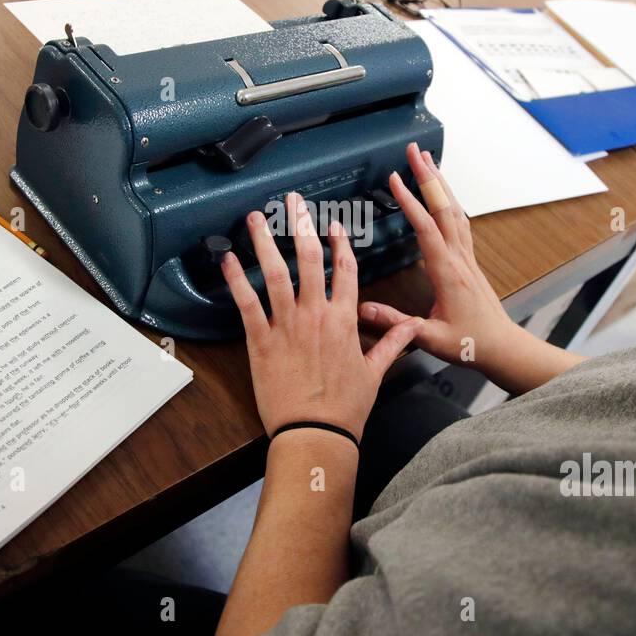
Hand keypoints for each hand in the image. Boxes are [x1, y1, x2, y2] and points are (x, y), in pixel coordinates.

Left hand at [221, 191, 421, 439]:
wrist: (316, 433)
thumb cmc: (345, 409)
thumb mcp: (374, 374)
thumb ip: (390, 344)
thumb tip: (408, 328)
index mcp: (345, 320)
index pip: (345, 270)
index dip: (339, 243)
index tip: (333, 224)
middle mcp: (316, 315)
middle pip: (309, 259)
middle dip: (301, 225)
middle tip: (293, 201)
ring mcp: (287, 326)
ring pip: (275, 273)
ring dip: (265, 242)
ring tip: (256, 217)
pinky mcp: (261, 341)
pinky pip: (246, 304)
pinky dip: (236, 280)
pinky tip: (227, 259)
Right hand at [359, 143, 530, 389]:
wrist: (503, 347)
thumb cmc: (470, 344)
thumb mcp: (431, 339)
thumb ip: (398, 324)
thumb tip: (363, 310)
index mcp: (448, 273)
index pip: (426, 229)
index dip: (409, 202)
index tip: (393, 179)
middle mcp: (459, 258)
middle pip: (444, 208)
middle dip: (428, 177)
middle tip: (415, 150)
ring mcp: (467, 257)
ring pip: (454, 211)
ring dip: (440, 184)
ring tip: (427, 160)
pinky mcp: (469, 261)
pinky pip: (459, 222)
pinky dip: (449, 201)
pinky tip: (443, 194)